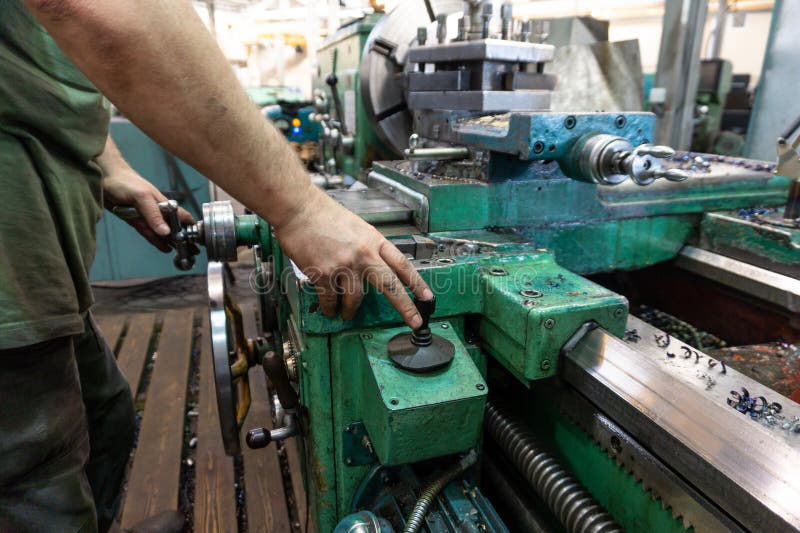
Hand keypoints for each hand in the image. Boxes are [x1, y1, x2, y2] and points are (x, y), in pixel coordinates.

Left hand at [103, 169, 194, 251]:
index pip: (182, 216)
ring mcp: (147, 216)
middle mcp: (157, 211)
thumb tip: (165, 231)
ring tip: (182, 253)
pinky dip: (157, 242)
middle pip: (174, 228)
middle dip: (184, 239)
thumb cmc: (124, 181)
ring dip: (172, 243)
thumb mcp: (142, 197)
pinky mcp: (136, 220)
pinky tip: (165, 248)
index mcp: (164, 203)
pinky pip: (149, 234)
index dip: (191, 226)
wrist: (104, 178)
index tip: (198, 238)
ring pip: (162, 233)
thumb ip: (154, 215)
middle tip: (193, 251)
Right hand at [274, 189, 432, 327]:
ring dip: (351, 311)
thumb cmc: (324, 215)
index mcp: (374, 241)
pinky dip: (330, 307)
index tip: (427, 297)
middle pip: (390, 286)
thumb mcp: (358, 227)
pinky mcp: (324, 273)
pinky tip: (330, 309)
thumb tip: (375, 268)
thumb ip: (369, 247)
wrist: (299, 209)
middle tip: (414, 321)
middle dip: (405, 307)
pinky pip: (331, 299)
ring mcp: (344, 265)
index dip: (417, 283)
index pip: (402, 265)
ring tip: (347, 314)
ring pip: (355, 299)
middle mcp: (363, 254)